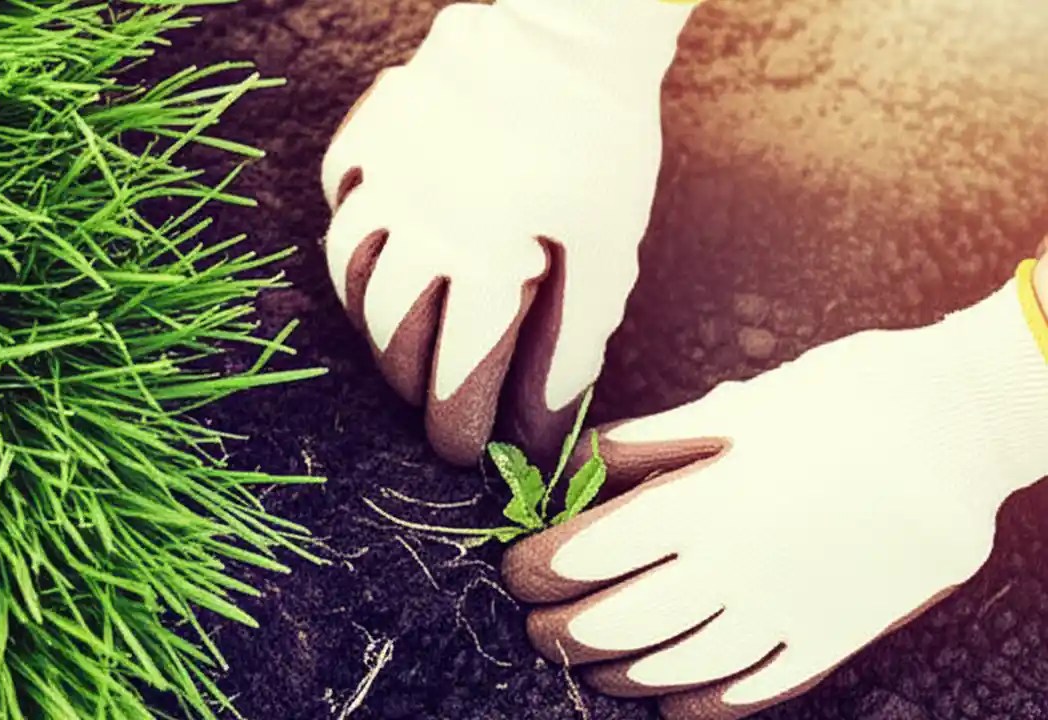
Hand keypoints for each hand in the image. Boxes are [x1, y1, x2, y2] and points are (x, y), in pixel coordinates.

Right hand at [321, 0, 693, 464]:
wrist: (573, 30)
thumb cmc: (602, 143)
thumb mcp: (609, 248)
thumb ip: (574, 338)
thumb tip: (543, 418)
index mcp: (484, 262)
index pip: (454, 376)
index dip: (455, 427)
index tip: (461, 452)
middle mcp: (418, 226)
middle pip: (389, 332)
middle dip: (409, 380)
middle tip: (431, 392)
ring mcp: (384, 173)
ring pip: (348, 269)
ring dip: (371, 313)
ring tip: (399, 329)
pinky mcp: (371, 127)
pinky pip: (338, 190)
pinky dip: (353, 224)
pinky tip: (381, 236)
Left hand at [502, 272, 1047, 718]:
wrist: (959, 426)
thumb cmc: (839, 397)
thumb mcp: (733, 406)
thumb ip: (646, 444)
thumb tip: (573, 469)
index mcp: (704, 502)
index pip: (589, 554)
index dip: (540, 569)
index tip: (516, 570)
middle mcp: (736, 567)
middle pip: (619, 622)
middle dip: (562, 631)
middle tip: (537, 626)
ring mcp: (787, 612)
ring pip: (677, 668)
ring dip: (619, 673)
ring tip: (591, 666)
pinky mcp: (832, 638)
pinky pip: (753, 692)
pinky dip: (700, 705)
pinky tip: (672, 704)